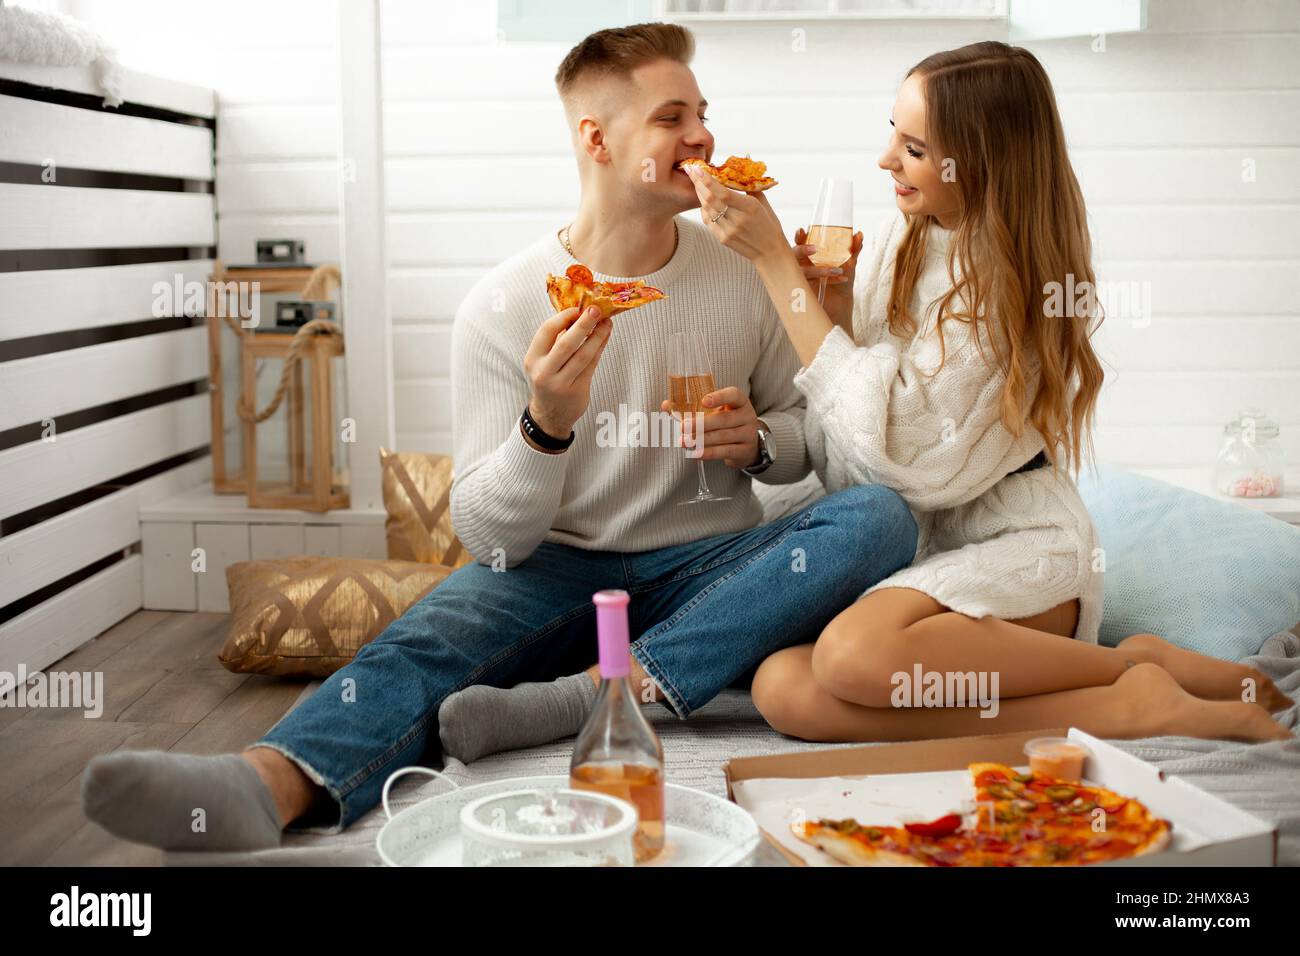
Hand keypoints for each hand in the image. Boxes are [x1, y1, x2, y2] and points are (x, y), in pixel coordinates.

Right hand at [523, 305, 611, 437]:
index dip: (563, 317)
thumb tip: (578, 313)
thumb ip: (556, 340)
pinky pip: (591, 365)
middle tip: (596, 309)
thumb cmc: (548, 379)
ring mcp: (561, 384)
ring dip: (597, 336)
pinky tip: (605, 337)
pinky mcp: (577, 391)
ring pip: (583, 355)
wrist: (550, 414)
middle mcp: (544, 372)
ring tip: (607, 323)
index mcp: (532, 359)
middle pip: (567, 343)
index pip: (546, 331)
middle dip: (583, 324)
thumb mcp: (542, 361)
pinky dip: (599, 348)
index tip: (577, 308)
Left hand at [659, 385, 759, 468]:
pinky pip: (725, 451)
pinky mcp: (744, 450)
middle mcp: (747, 416)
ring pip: (723, 436)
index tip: (703, 401)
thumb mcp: (717, 411)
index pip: (733, 395)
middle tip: (683, 427)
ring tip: (684, 441)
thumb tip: (666, 405)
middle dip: (701, 424)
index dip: (719, 397)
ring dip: (701, 440)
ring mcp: (747, 434)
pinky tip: (696, 453)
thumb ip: (693, 407)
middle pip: (724, 419)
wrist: (749, 444)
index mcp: (740, 401)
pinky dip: (709, 452)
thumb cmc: (727, 422)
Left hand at [685, 164, 788, 268]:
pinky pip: (707, 220)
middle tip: (692, 171)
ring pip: (706, 209)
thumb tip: (738, 171)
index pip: (723, 193)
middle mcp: (737, 220)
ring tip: (697, 183)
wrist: (769, 252)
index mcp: (749, 208)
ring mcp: (728, 231)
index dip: (708, 180)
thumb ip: (749, 187)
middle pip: (710, 199)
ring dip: (699, 194)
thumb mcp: (763, 203)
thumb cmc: (768, 224)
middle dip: (698, 183)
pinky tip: (704, 200)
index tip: (699, 168)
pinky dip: (704, 208)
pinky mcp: (722, 239)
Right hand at [793, 226, 862, 332]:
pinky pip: (811, 286)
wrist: (839, 306)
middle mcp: (800, 268)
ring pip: (802, 272)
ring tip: (838, 269)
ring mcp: (800, 281)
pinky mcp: (803, 295)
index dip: (798, 237)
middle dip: (802, 250)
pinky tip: (842, 278)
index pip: (798, 244)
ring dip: (819, 270)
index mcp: (807, 258)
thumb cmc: (839, 282)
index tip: (801, 230)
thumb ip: (853, 249)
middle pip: (793, 256)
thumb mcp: (848, 264)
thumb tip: (860, 234)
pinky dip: (828, 281)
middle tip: (815, 249)